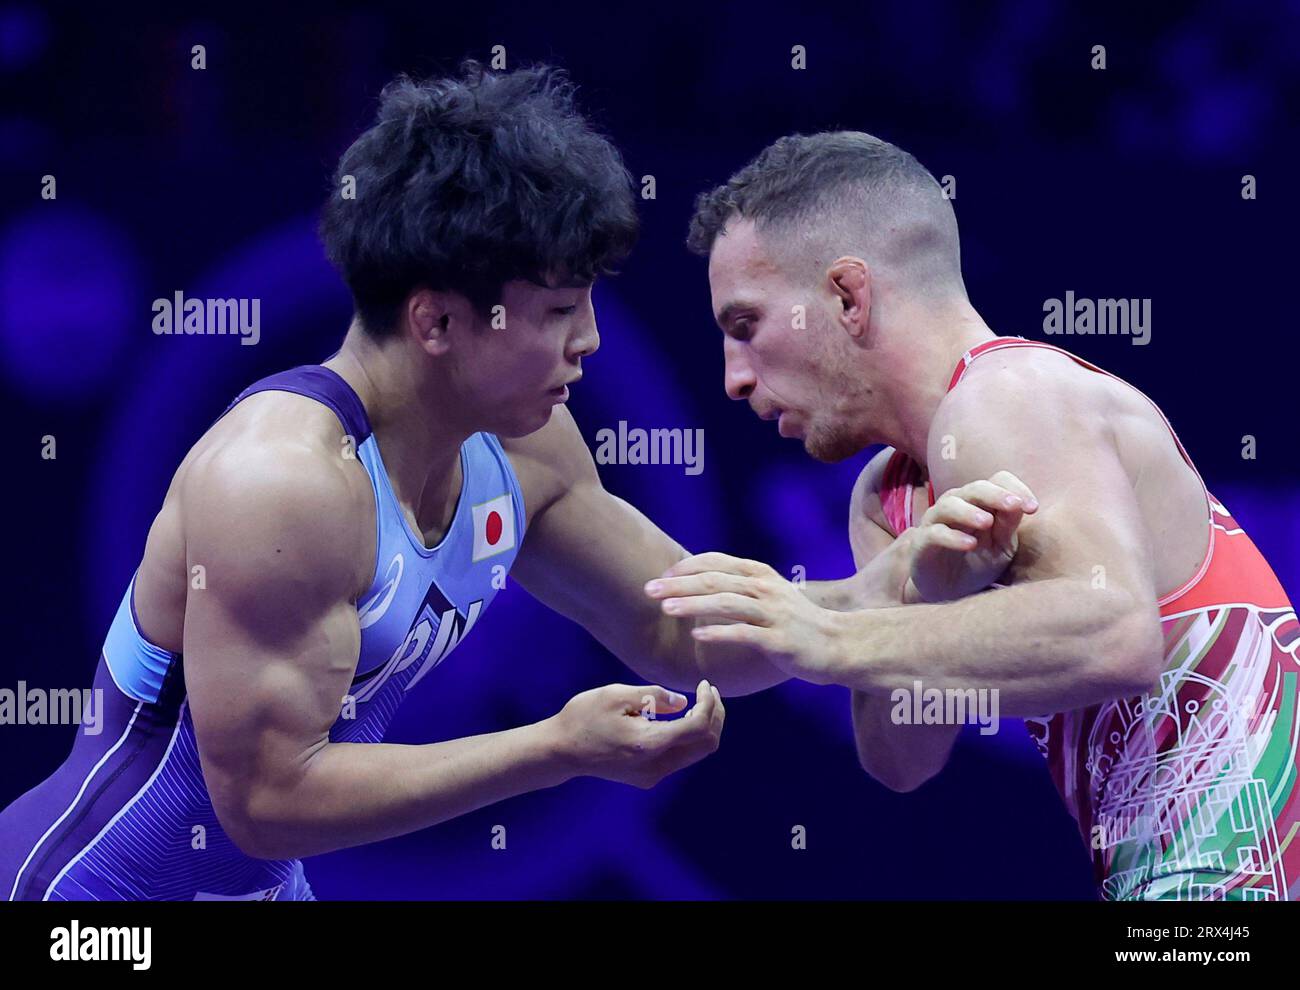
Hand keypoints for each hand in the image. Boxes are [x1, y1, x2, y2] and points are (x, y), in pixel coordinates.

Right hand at [549, 680, 723, 788]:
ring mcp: (652, 775)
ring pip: (696, 753)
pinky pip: (680, 757)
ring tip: (700, 701)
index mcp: (649, 744)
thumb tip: (682, 703)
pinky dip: (689, 736)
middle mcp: (655, 766)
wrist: (561, 750)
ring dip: (704, 726)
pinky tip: (681, 717)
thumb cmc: (584, 716)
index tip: (703, 684)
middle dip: (715, 716)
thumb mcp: (616, 695)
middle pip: (705, 745)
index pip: (698, 727)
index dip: (709, 703)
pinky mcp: (647, 776)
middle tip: (709, 692)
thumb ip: (653, 696)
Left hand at [645, 554, 842, 684]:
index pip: (717, 561)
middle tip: (649, 589)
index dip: (687, 566)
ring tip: (666, 609)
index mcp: (761, 575)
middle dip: (679, 584)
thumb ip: (742, 587)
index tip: (661, 576)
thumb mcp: (771, 596)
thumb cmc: (799, 623)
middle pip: (715, 580)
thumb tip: (703, 585)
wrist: (840, 645)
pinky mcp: (779, 640)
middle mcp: (766, 589)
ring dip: (692, 604)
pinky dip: (718, 632)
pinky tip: (697, 635)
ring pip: (726, 603)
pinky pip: (743, 634)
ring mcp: (773, 614)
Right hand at [910, 471, 1037, 601]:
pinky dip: (952, 536)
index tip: (1033, 508)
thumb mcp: (1001, 548)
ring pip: (949, 504)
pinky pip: (934, 533)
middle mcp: (957, 506)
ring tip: (987, 522)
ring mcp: (936, 522)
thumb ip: (1008, 525)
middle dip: (995, 494)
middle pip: (974, 488)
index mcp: (980, 503)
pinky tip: (969, 544)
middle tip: (1014, 505)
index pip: (997, 481)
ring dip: (969, 511)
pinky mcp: (921, 542)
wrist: (948, 593)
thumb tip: (1021, 504)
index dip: (1015, 488)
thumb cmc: (977, 565)